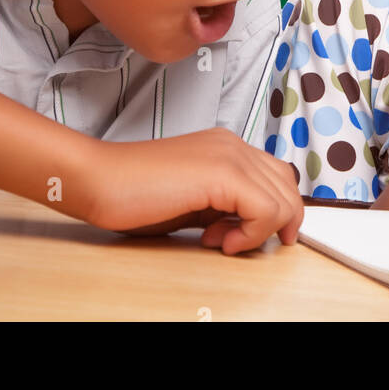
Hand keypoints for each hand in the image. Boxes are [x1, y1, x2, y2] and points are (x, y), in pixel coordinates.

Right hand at [74, 129, 302, 254]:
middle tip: (236, 244)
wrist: (100, 180)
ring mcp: (230, 155)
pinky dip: (252, 235)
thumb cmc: (134, 194)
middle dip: (275, 225)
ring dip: (261, 232)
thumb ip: (222, 208)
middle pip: (288, 187)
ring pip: (284, 200)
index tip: (243, 238)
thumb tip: (244, 229)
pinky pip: (266, 210)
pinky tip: (219, 243)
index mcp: (227, 147)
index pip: (278, 177)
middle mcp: (234, 145)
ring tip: (222, 243)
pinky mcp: (223, 174)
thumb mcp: (191, 202)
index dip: (274, 213)